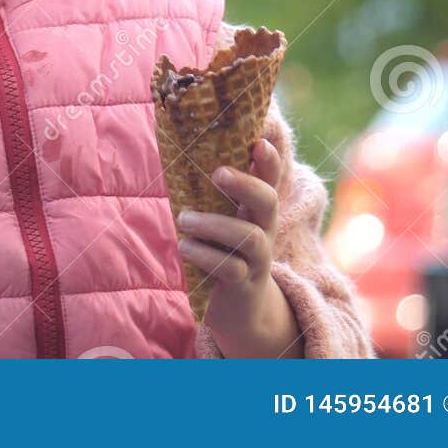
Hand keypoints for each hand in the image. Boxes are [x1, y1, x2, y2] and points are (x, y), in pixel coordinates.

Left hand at [175, 138, 304, 356]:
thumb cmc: (223, 250)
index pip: (269, 178)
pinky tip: (185, 247)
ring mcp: (257, 258)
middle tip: (218, 173)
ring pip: (250, 236)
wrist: (242, 307)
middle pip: (269, 202)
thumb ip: (209, 192)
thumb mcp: (221, 219)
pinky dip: (204, 254)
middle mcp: (264, 229)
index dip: (269, 160)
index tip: (258, 140)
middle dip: (246, 184)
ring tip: (184, 219)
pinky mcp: (244, 284)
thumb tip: (178, 147)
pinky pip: (230, 268)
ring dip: (214, 224)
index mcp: (256, 209)